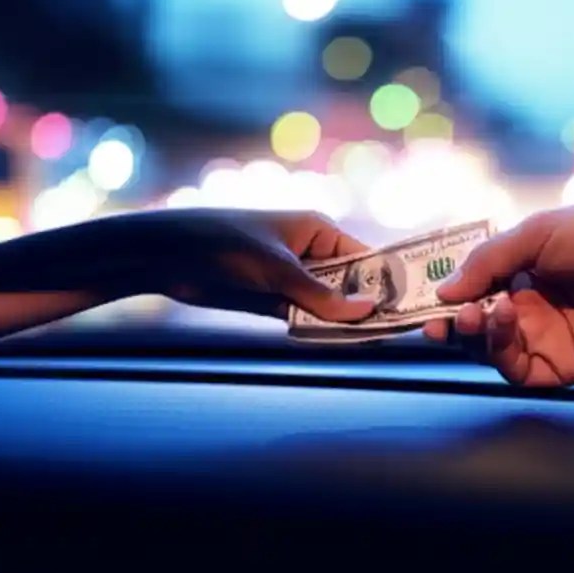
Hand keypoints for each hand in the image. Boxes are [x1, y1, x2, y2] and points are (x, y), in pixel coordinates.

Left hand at [134, 209, 374, 321]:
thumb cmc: (225, 245)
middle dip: (365, 306)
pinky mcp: (273, 301)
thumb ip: (320, 295)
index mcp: (317, 230)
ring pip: (328, 304)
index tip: (405, 305)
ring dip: (342, 322)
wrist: (168, 257)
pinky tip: (337, 342)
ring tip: (370, 342)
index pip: (364, 256)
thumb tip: (366, 311)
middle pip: (349, 284)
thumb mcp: (278, 270)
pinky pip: (304, 317)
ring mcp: (291, 279)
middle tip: (392, 331)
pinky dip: (317, 329)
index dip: (383, 280)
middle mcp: (309, 253)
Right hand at [423, 201, 573, 385]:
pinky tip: (504, 320)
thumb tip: (443, 292)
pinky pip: (516, 369)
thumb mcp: (535, 234)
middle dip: (452, 323)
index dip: (448, 296)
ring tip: (477, 313)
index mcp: (526, 272)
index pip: (475, 290)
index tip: (424, 297)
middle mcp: (533, 308)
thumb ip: (486, 262)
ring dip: (474, 333)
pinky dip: (499, 349)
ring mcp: (546, 339)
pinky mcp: (562, 366)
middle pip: (475, 327)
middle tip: (438, 320)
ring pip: (489, 351)